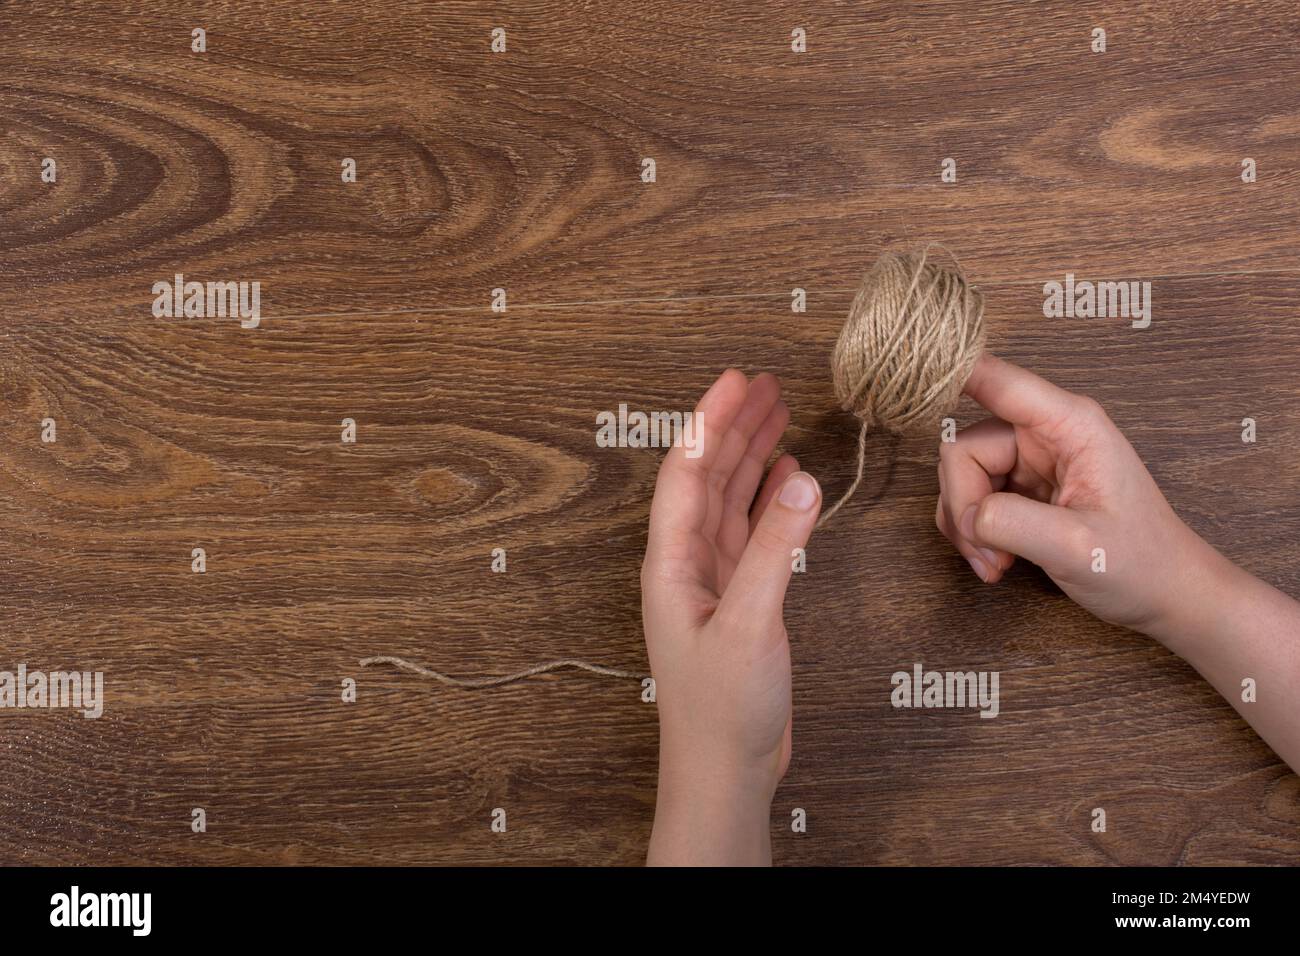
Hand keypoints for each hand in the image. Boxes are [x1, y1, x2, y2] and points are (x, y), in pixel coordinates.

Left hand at [641, 369, 820, 864]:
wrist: (723, 770)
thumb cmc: (720, 710)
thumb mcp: (750, 623)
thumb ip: (774, 551)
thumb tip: (799, 481)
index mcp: (670, 564)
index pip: (685, 475)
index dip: (710, 424)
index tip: (736, 381)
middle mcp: (685, 565)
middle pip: (707, 479)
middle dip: (733, 429)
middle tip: (762, 385)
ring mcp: (711, 582)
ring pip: (730, 502)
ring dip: (751, 458)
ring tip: (778, 415)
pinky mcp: (738, 602)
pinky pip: (751, 534)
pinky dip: (769, 502)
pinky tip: (787, 480)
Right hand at [935, 353, 1218, 639]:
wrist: (1166, 596)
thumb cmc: (1142, 565)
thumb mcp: (1080, 548)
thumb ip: (1015, 523)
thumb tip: (969, 515)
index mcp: (1070, 425)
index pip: (996, 380)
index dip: (948, 375)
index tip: (906, 383)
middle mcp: (1047, 433)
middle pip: (964, 447)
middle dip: (964, 505)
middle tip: (986, 552)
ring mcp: (1032, 460)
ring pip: (961, 475)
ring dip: (967, 525)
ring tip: (995, 563)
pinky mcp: (1023, 487)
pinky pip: (971, 497)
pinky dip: (972, 532)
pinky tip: (994, 560)